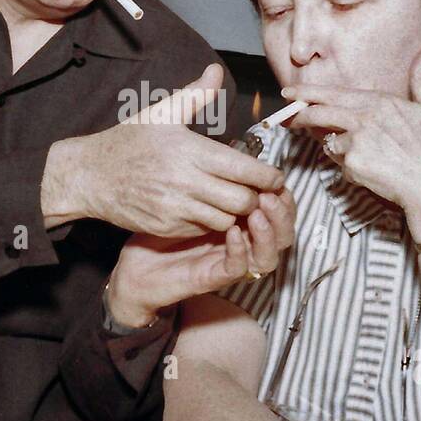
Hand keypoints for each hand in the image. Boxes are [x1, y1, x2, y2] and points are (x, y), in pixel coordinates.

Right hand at [47, 64, 285, 237]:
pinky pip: (203, 230)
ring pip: (226, 220)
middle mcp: (186, 182)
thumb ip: (195, 94)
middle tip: (256, 190)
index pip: (246, 172)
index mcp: (191, 151)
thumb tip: (216, 71)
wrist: (90, 174)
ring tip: (232, 200)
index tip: (274, 177)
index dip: (269, 177)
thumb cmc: (128, 141)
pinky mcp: (166, 227)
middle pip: (243, 201)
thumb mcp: (161, 112)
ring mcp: (175, 208)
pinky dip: (211, 222)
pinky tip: (207, 208)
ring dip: (234, 213)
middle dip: (255, 198)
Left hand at [107, 189, 295, 326]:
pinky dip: (239, 251)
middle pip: (283, 234)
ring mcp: (228, 261)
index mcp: (241, 221)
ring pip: (268, 256)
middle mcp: (242, 243)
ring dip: (268, 234)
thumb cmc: (161, 226)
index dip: (283, 196)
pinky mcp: (212, 277)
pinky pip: (237, 268)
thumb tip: (227, 142)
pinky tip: (232, 232)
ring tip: (257, 213)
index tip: (277, 178)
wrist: (136, 265)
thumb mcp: (187, 194)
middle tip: (272, 195)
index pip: (278, 211)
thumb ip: (211, 173)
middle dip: (283, 214)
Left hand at [284, 45, 420, 223]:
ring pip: (328, 140)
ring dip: (333, 147)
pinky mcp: (353, 162)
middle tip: (284, 117)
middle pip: (319, 111)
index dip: (309, 92)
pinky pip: (340, 164)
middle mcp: (365, 116)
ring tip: (358, 156)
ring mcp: (357, 139)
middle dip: (297, 114)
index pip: (335, 93)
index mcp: (381, 101)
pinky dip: (350, 169)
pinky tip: (371, 172)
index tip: (290, 92)